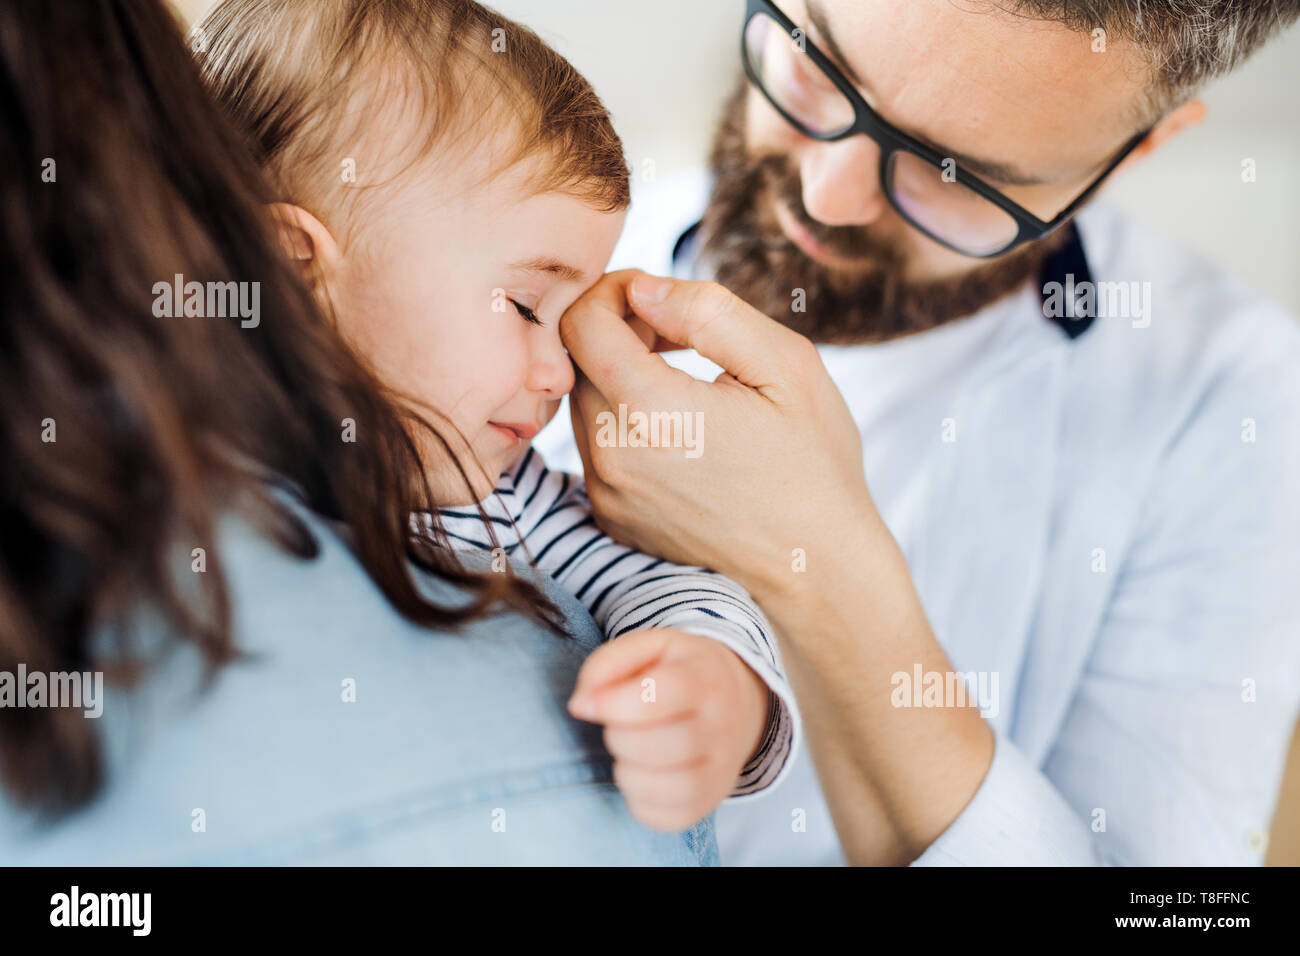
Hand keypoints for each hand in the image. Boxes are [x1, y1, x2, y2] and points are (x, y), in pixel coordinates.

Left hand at [560, 270, 883, 609]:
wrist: (815, 568)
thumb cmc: (813, 464)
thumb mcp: (786, 366)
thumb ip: (708, 312)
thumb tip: (643, 288)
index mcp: (651, 409)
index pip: (580, 321)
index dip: (613, 290)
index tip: (657, 296)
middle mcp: (612, 455)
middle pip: (575, 360)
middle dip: (616, 330)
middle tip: (675, 333)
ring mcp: (607, 492)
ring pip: (582, 402)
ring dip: (617, 375)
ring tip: (680, 379)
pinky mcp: (611, 516)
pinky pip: (595, 447)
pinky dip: (623, 422)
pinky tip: (678, 429)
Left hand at [567, 628, 770, 830]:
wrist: (736, 698)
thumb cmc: (677, 670)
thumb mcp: (648, 647)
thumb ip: (607, 664)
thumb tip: (580, 706)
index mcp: (704, 678)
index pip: (658, 697)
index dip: (610, 705)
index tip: (586, 705)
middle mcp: (722, 725)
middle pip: (660, 747)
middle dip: (618, 738)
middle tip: (617, 726)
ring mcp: (722, 768)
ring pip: (670, 789)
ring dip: (628, 773)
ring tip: (628, 752)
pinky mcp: (712, 800)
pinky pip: (671, 818)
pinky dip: (641, 802)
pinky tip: (640, 776)